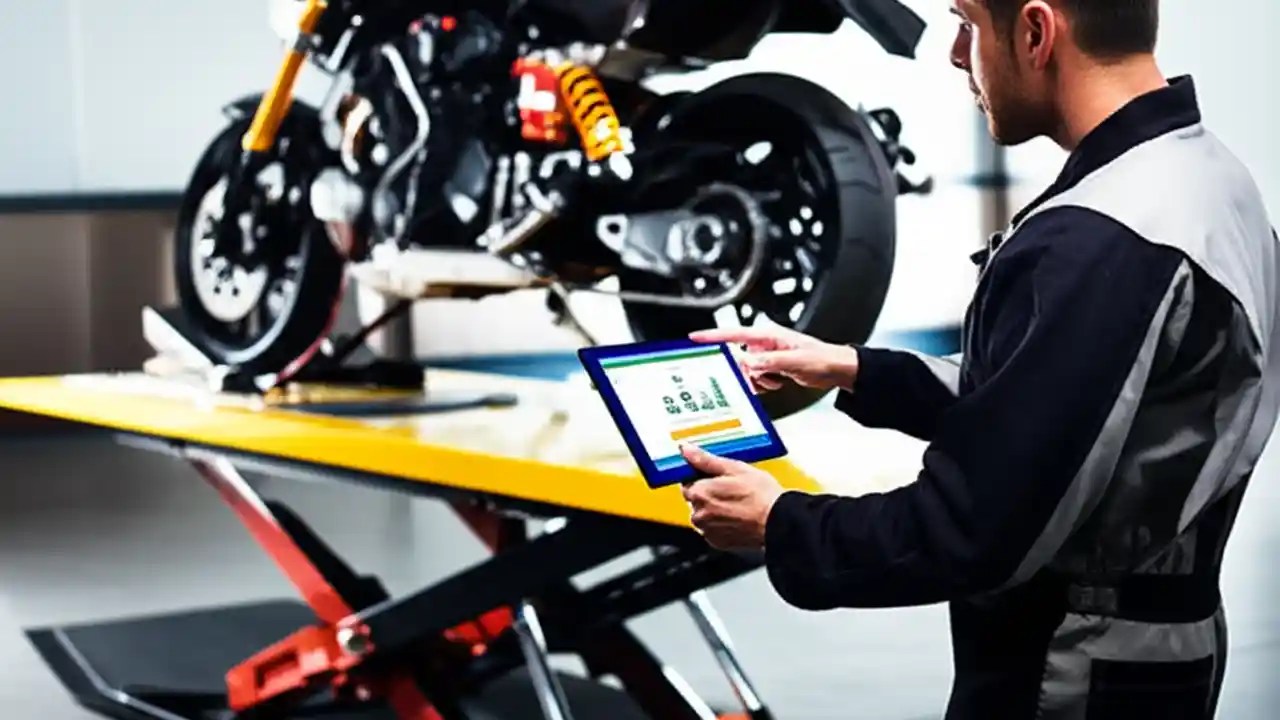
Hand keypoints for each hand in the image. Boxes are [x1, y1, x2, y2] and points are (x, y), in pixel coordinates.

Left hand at [680, 444, 785, 550]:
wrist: (778, 522)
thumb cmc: (761, 495)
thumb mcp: (733, 468)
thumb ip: (705, 459)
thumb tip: (686, 449)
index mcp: (699, 493)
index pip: (687, 481)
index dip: (701, 477)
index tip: (714, 476)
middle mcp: (698, 514)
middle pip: (695, 499)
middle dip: (708, 493)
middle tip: (731, 488)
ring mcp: (707, 530)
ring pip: (704, 515)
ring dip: (714, 509)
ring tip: (737, 504)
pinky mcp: (718, 542)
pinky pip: (713, 529)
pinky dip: (721, 523)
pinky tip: (738, 517)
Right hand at [689, 326, 858, 393]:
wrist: (838, 369)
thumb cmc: (822, 358)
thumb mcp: (796, 361)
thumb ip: (770, 362)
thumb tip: (747, 363)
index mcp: (768, 335)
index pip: (734, 334)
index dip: (713, 336)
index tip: (694, 337)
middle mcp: (765, 344)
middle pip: (739, 358)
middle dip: (745, 372)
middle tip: (760, 379)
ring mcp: (768, 356)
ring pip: (748, 371)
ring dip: (758, 380)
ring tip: (776, 380)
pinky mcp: (772, 367)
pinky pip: (757, 378)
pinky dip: (764, 384)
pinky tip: (777, 383)